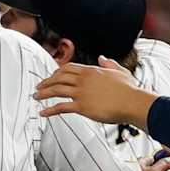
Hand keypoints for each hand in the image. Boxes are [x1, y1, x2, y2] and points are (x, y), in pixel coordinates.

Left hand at [35, 57, 154, 124]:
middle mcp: (83, 79)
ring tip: (36, 97)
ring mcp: (81, 92)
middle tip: (38, 87)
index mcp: (91, 70)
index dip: (57, 72)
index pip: (68, 68)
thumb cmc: (130, 89)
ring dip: (43, 93)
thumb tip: (102, 57)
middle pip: (58, 77)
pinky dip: (50, 110)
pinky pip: (61, 107)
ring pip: (56, 90)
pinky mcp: (82, 106)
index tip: (51, 76)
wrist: (133, 102)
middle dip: (46, 82)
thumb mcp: (120, 71)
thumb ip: (109, 64)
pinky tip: (43, 112)